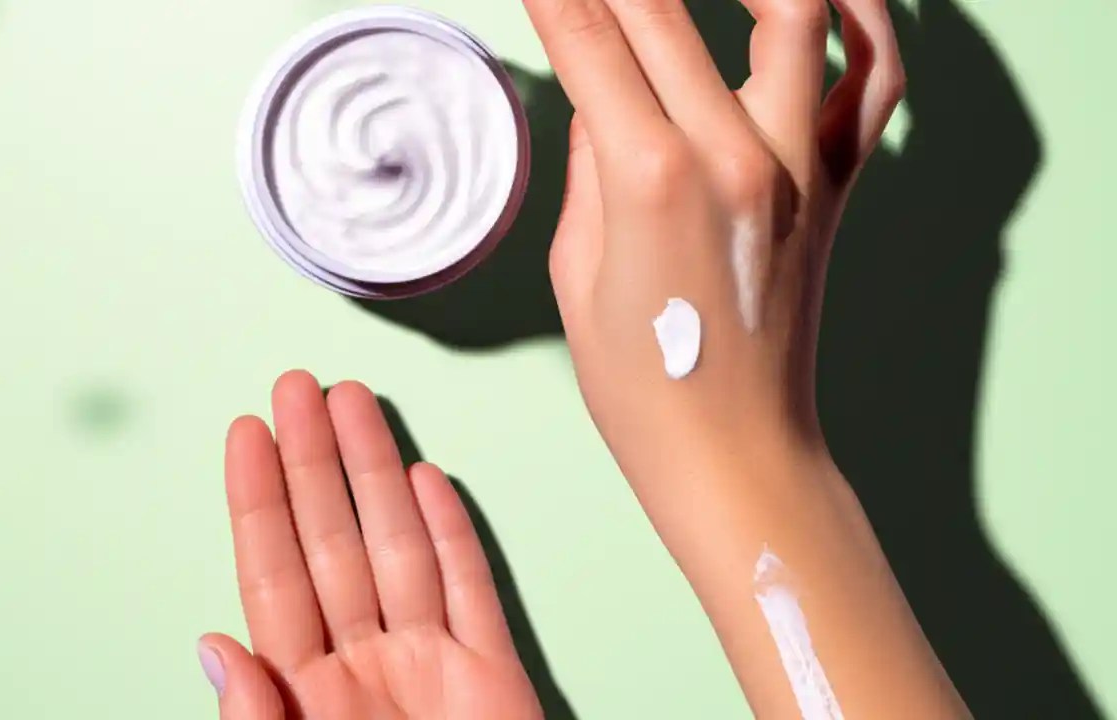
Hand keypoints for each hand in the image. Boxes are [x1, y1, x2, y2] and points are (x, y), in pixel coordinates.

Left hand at [199, 371, 541, 718]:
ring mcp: (429, 663)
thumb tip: (215, 646)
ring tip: (355, 404)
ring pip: (399, 547)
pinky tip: (426, 480)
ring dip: (377, 472)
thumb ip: (255, 719)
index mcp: (307, 692)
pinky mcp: (492, 672)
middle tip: (299, 389)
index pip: (274, 576)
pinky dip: (452, 532)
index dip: (259, 501)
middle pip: (334, 542)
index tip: (247, 433)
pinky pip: (470, 588)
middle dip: (314, 460)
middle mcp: (364, 664)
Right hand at [526, 0, 903, 479]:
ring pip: (797, 12)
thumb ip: (587, 167)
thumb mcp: (576, 274)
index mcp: (649, 180)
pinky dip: (867, 21)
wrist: (734, 453)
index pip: (591, 41)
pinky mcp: (835, 187)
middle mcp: (732, 155)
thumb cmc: (641, 385)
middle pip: (667, 11)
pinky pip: (875, 81)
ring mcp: (797, 166)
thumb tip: (600, 102)